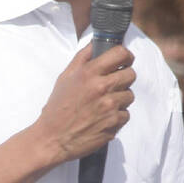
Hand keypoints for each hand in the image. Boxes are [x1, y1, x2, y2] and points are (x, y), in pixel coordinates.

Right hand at [35, 43, 135, 164]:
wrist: (52, 138)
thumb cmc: (57, 108)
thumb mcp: (65, 77)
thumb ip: (82, 58)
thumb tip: (96, 44)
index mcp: (89, 73)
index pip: (120, 54)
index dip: (126, 56)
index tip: (125, 61)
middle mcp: (101, 87)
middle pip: (131, 74)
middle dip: (124, 78)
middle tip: (113, 85)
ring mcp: (109, 106)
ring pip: (130, 96)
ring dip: (120, 99)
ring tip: (104, 105)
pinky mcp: (113, 123)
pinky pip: (125, 115)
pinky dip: (117, 117)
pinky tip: (103, 118)